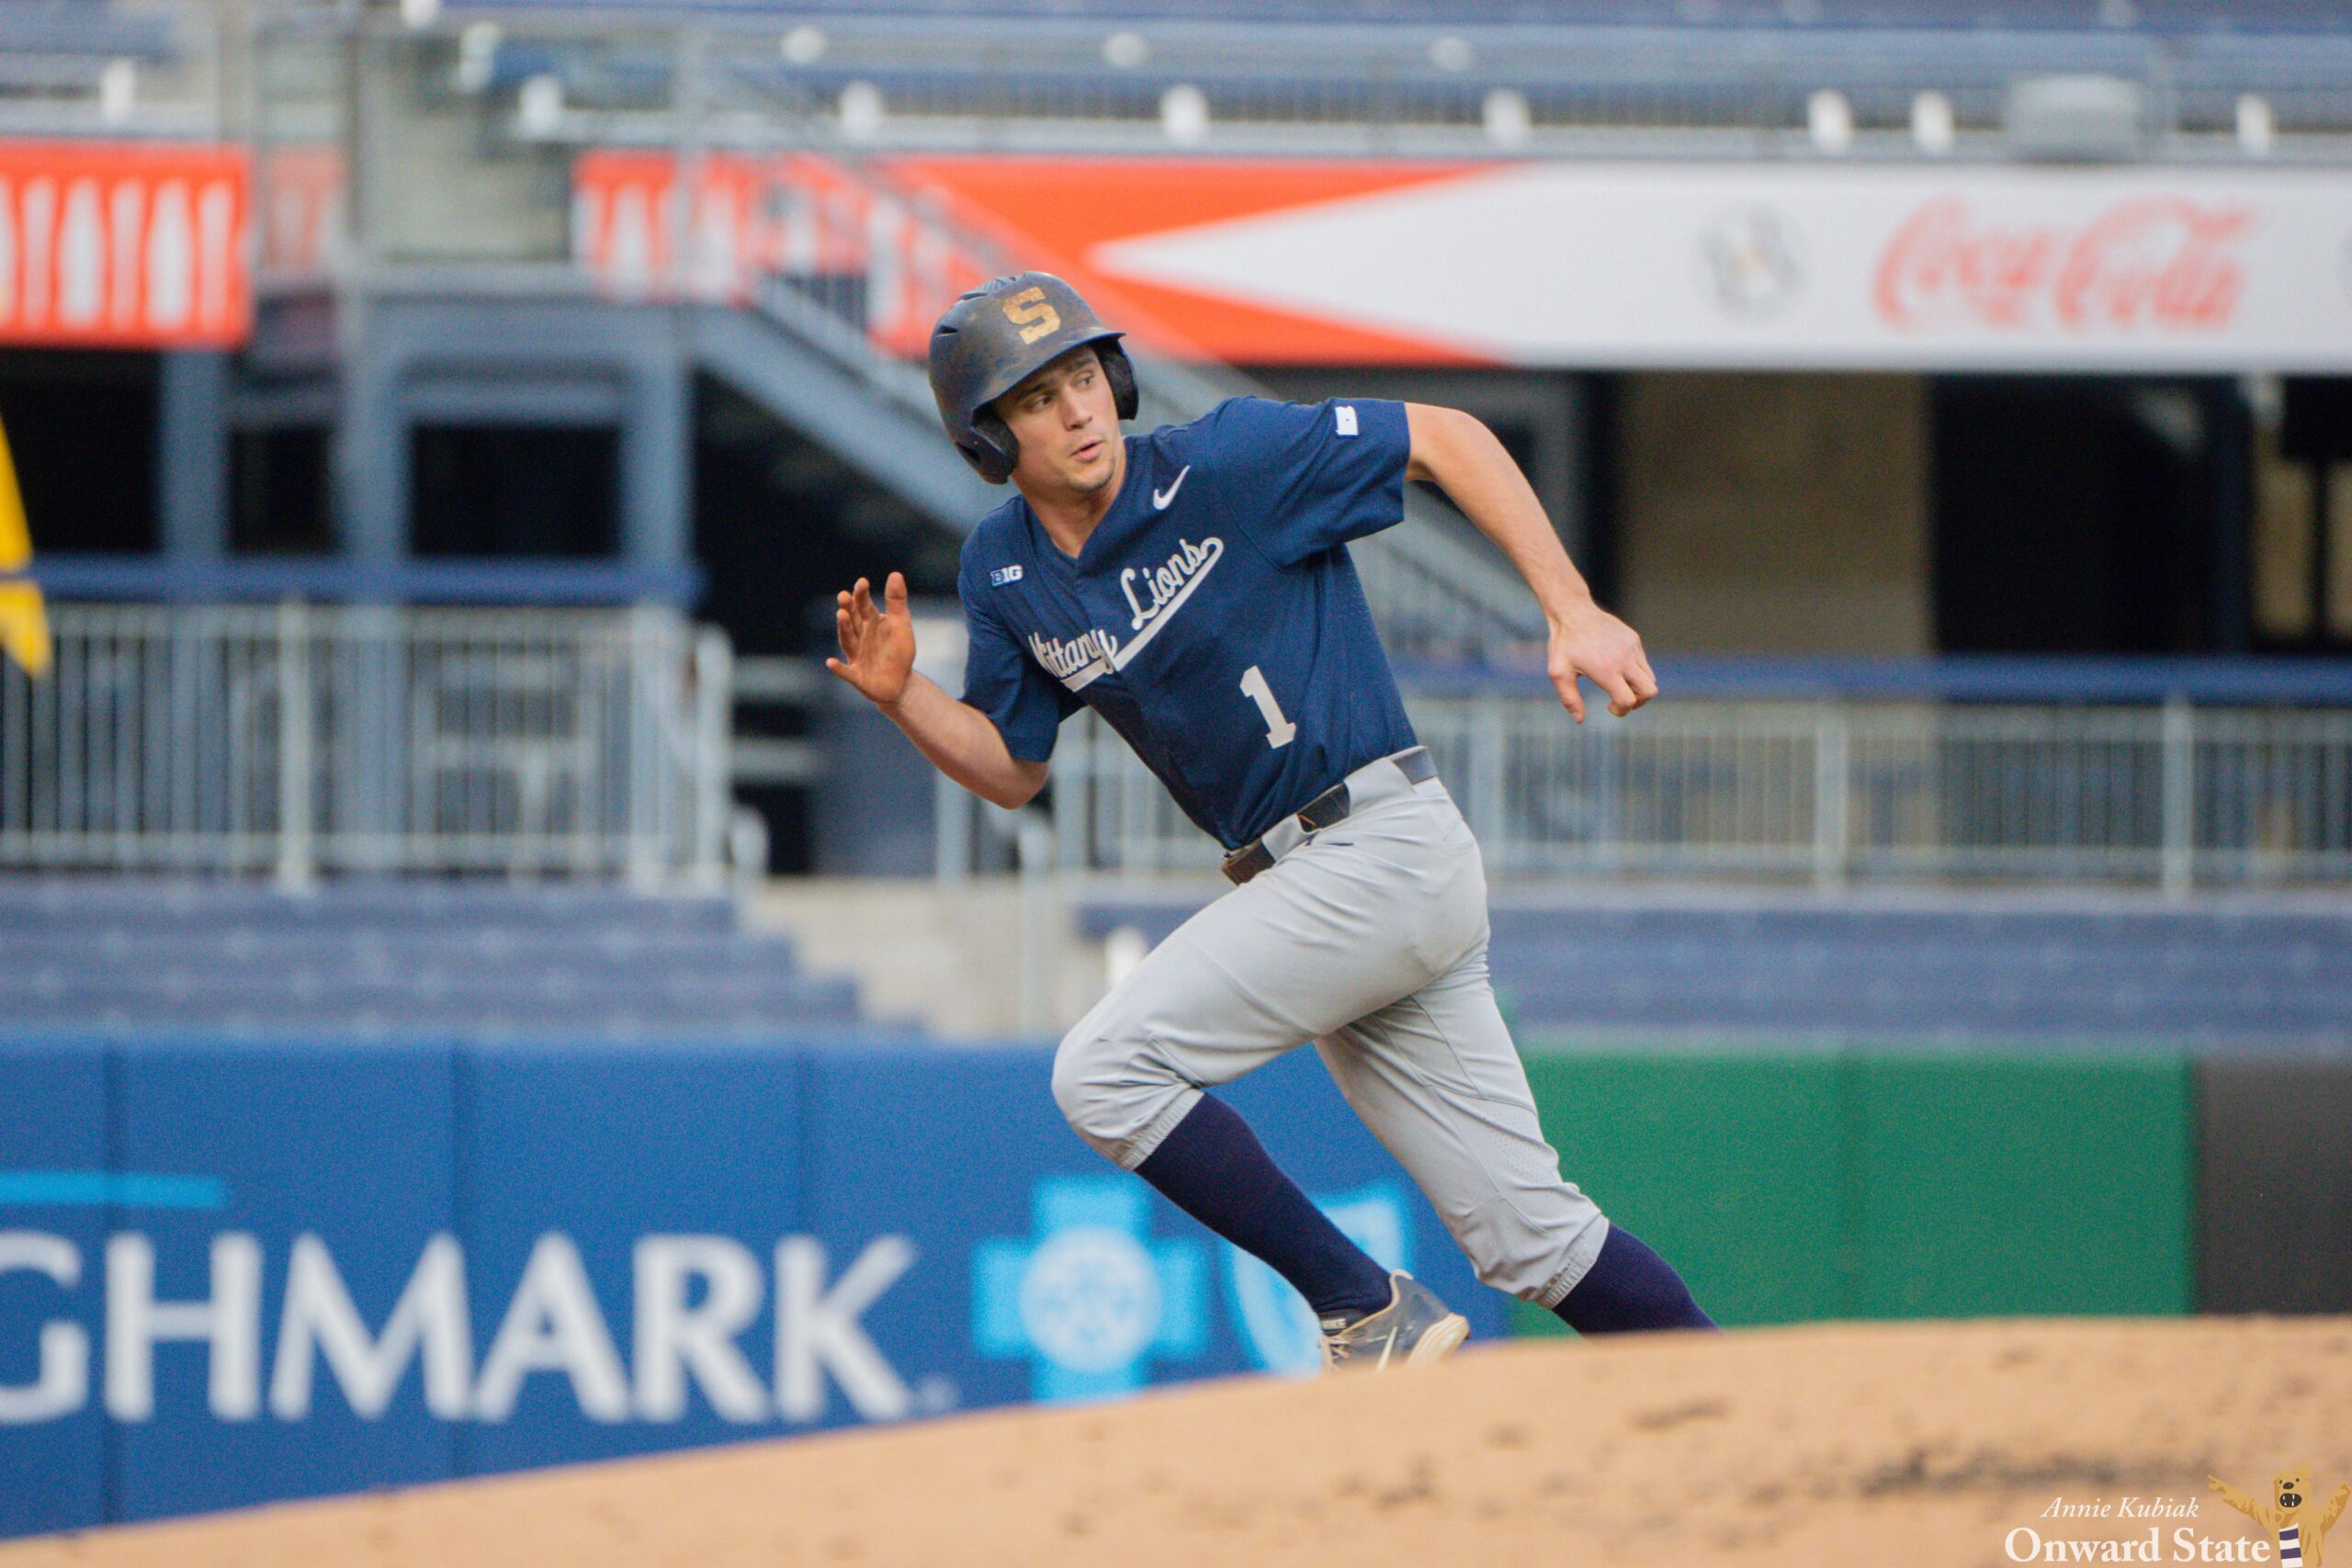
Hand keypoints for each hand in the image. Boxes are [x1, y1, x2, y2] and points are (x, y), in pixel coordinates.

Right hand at [824, 572, 916, 707]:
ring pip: (847, 640)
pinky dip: (838, 668)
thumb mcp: (900, 624)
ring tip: (841, 615)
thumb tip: (895, 573)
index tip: (862, 582)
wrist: (900, 682)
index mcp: (870, 623)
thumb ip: (896, 601)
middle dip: (848, 609)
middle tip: (843, 596)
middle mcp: (860, 637)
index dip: (862, 595)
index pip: (864, 606)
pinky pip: (846, 672)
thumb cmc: (898, 651)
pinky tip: (831, 662)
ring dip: (844, 628)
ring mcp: (857, 656)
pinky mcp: (857, 676)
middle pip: (852, 621)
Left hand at [1547, 599, 1656, 722]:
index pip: (1628, 700)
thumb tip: (1580, 720)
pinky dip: (1636, 672)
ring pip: (1650, 678)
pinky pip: (1644, 663)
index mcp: (1606, 669)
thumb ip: (1569, 699)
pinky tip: (1616, 667)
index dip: (1621, 710)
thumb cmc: (1563, 643)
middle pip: (1649, 691)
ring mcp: (1632, 647)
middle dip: (1638, 702)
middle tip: (1619, 699)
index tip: (1609, 706)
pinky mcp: (1634, 639)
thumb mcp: (1558, 673)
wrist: (1573, 611)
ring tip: (1618, 686)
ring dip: (1638, 688)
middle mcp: (1624, 658)